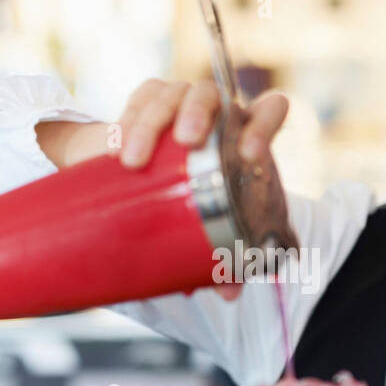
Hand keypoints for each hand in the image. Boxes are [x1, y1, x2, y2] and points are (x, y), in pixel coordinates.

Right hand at [116, 77, 289, 300]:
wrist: (138, 176)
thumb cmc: (186, 200)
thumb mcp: (205, 227)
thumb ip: (219, 258)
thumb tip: (229, 291)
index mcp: (242, 136)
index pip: (269, 109)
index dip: (266, 121)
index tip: (249, 153)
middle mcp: (216, 112)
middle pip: (214, 94)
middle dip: (199, 113)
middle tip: (185, 142)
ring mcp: (181, 100)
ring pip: (174, 93)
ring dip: (152, 122)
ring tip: (134, 160)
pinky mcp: (148, 97)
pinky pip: (143, 96)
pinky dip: (129, 118)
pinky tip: (116, 146)